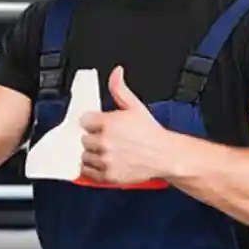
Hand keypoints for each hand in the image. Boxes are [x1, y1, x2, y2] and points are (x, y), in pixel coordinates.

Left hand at [78, 66, 169, 184]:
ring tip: (106, 151)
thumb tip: (116, 73)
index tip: (98, 125)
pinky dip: (92, 168)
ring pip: (84, 155)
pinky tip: (102, 162)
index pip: (84, 120)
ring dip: (91, 153)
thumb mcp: (136, 106)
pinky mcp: (107, 175)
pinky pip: (87, 172)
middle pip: (83, 138)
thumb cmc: (151, 133)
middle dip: (93, 138)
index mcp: (109, 123)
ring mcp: (105, 160)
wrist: (165, 155)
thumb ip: (120, 89)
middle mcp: (105, 142)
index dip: (92, 123)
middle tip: (106, 139)